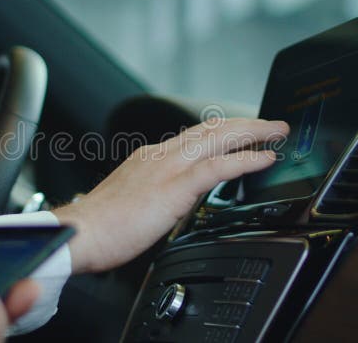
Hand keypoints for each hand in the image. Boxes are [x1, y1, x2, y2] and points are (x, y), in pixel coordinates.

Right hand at [54, 117, 288, 272]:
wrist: (80, 234)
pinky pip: (218, 167)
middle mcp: (161, 155)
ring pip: (219, 138)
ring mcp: (168, 168)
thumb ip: (156, 193)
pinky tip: (264, 159)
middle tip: (272, 125)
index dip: (225, 129)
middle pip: (213, 128)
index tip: (245, 132)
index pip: (196, 134)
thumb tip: (173, 202)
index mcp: (151, 157)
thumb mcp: (133, 200)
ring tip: (276, 133)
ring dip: (254, 132)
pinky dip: (246, 160)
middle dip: (247, 123)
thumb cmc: (101, 227)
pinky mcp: (174, 188)